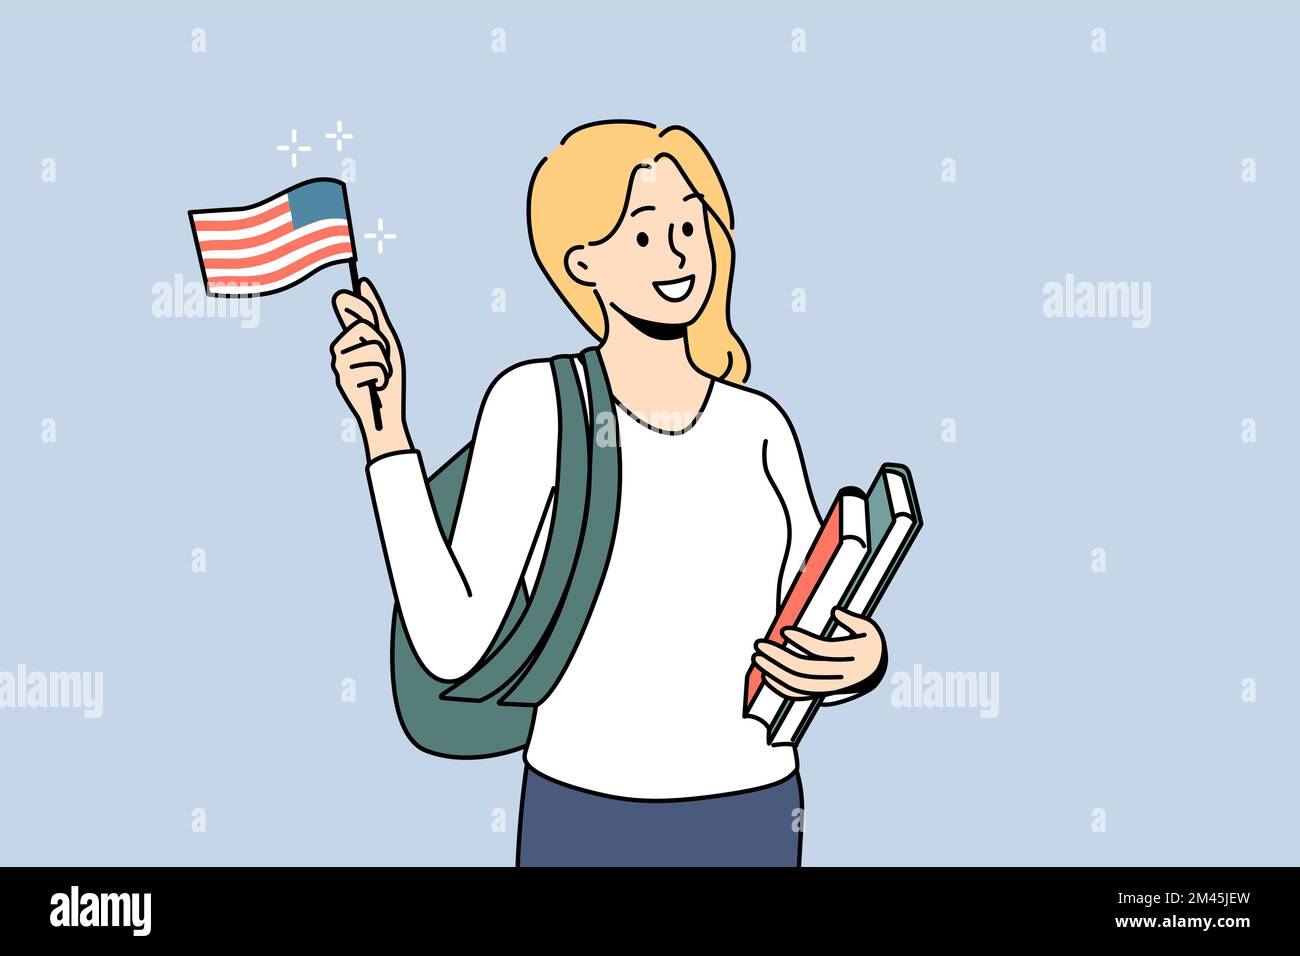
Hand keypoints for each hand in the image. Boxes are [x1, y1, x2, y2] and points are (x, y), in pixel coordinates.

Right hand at [330, 278, 410, 459]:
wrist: (386, 410)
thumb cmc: (388, 376)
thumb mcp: (387, 343)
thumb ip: (376, 315)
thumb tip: (363, 283)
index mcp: (350, 336)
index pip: (346, 307)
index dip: (355, 298)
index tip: (362, 283)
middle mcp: (340, 347)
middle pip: (363, 328)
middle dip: (382, 344)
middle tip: (383, 360)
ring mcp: (339, 363)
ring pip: (371, 348)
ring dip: (385, 364)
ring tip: (380, 376)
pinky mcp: (343, 379)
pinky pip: (373, 367)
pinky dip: (382, 377)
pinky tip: (375, 386)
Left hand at [752, 607, 885, 698]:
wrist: (876, 676)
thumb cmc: (869, 646)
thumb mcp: (871, 630)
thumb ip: (854, 620)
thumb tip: (835, 611)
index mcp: (855, 658)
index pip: (823, 651)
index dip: (802, 641)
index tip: (783, 631)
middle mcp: (843, 677)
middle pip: (805, 669)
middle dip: (778, 657)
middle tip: (759, 644)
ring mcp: (831, 689)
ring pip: (798, 684)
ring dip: (774, 672)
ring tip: (757, 658)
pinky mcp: (822, 695)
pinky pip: (799, 695)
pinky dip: (780, 688)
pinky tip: (766, 675)